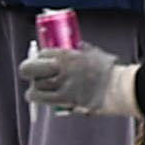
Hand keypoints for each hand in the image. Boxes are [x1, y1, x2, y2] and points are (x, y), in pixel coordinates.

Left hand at [14, 45, 133, 119]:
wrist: (117, 88)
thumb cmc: (110, 71)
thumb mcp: (95, 53)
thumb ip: (84, 49)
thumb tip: (79, 46)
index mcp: (68, 54)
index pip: (43, 53)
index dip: (39, 57)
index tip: (40, 61)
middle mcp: (61, 67)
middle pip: (31, 67)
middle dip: (27, 70)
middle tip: (30, 73)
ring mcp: (60, 83)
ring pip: (35, 84)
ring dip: (35, 86)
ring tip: (37, 88)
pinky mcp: (63, 99)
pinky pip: (40, 98)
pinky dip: (35, 97)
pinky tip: (35, 97)